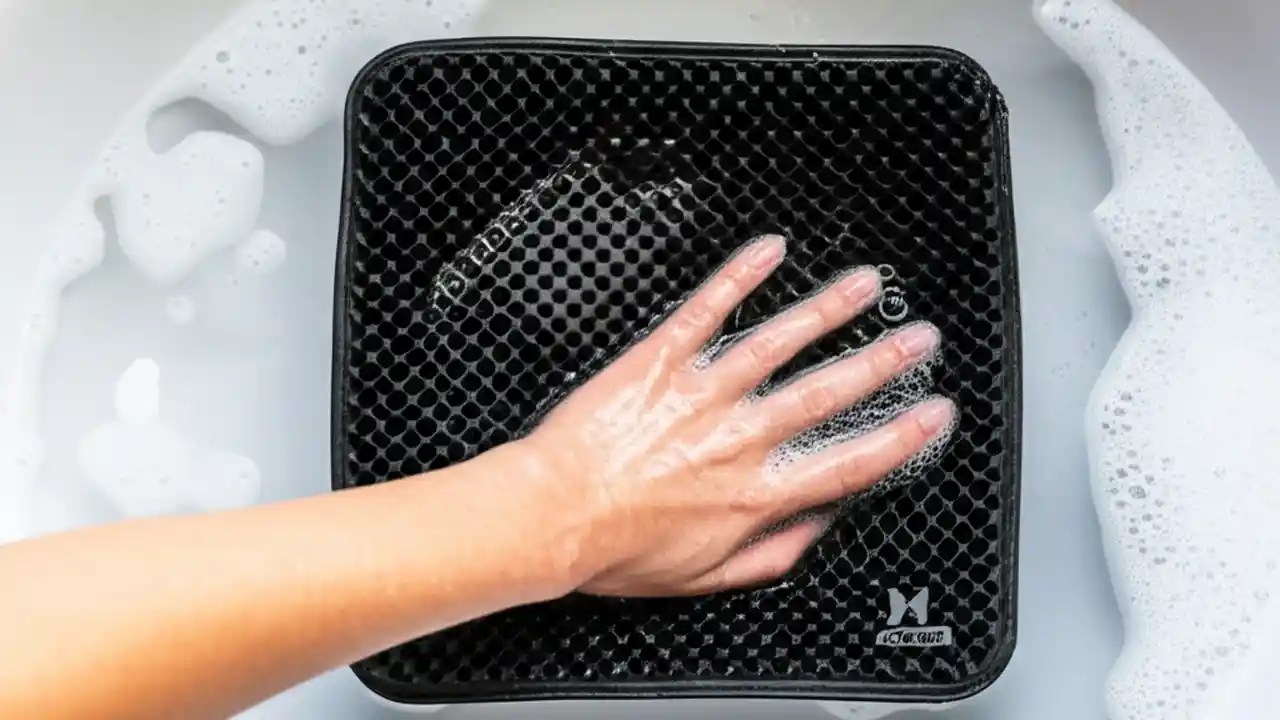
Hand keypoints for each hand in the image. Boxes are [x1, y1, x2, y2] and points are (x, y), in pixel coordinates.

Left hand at [518, 235, 954, 596]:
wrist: (550, 517)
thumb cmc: (615, 550)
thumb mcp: (702, 578)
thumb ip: (769, 555)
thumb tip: (813, 530)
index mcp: (754, 494)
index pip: (847, 462)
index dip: (900, 437)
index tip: (933, 414)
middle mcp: (737, 439)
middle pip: (827, 392)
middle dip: (883, 362)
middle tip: (922, 338)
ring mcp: (701, 394)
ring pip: (777, 342)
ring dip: (827, 310)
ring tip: (865, 285)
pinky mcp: (659, 362)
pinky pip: (705, 311)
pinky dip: (738, 277)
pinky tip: (769, 252)